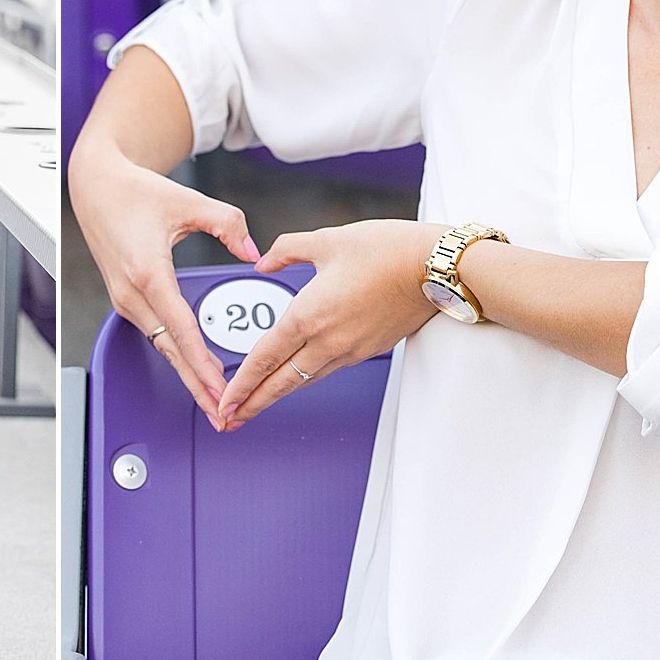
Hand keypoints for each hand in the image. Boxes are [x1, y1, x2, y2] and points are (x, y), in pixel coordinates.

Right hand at [71, 146, 260, 426]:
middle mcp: (131, 293)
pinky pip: (155, 333)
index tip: (221, 388)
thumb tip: (253, 252)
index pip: (180, 329)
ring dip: (187, 373)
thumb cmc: (136, 193)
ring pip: (162, 346)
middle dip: (196, 386)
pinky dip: (176, 354)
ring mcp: (125, 299)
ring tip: (214, 400)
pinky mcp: (126, 299)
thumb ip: (228, 224)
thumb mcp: (189, 201)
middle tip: (222, 415)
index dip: (202, 363)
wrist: (97, 187)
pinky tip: (194, 368)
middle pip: (170, 350)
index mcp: (147, 271)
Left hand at [217, 220, 447, 429]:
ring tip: (258, 404)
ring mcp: (350, 350)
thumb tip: (263, 263)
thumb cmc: (386, 250)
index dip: (240, 384)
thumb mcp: (326, 239)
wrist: (435, 268)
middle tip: (229, 420)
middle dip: (252, 403)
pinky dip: (306, 377)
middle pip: (281, 382)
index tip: (223, 402)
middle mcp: (327, 341)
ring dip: (278, 394)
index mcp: (308, 315)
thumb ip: (286, 251)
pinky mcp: (369, 350)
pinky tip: (298, 375)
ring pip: (305, 380)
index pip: (264, 359)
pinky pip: (328, 368)